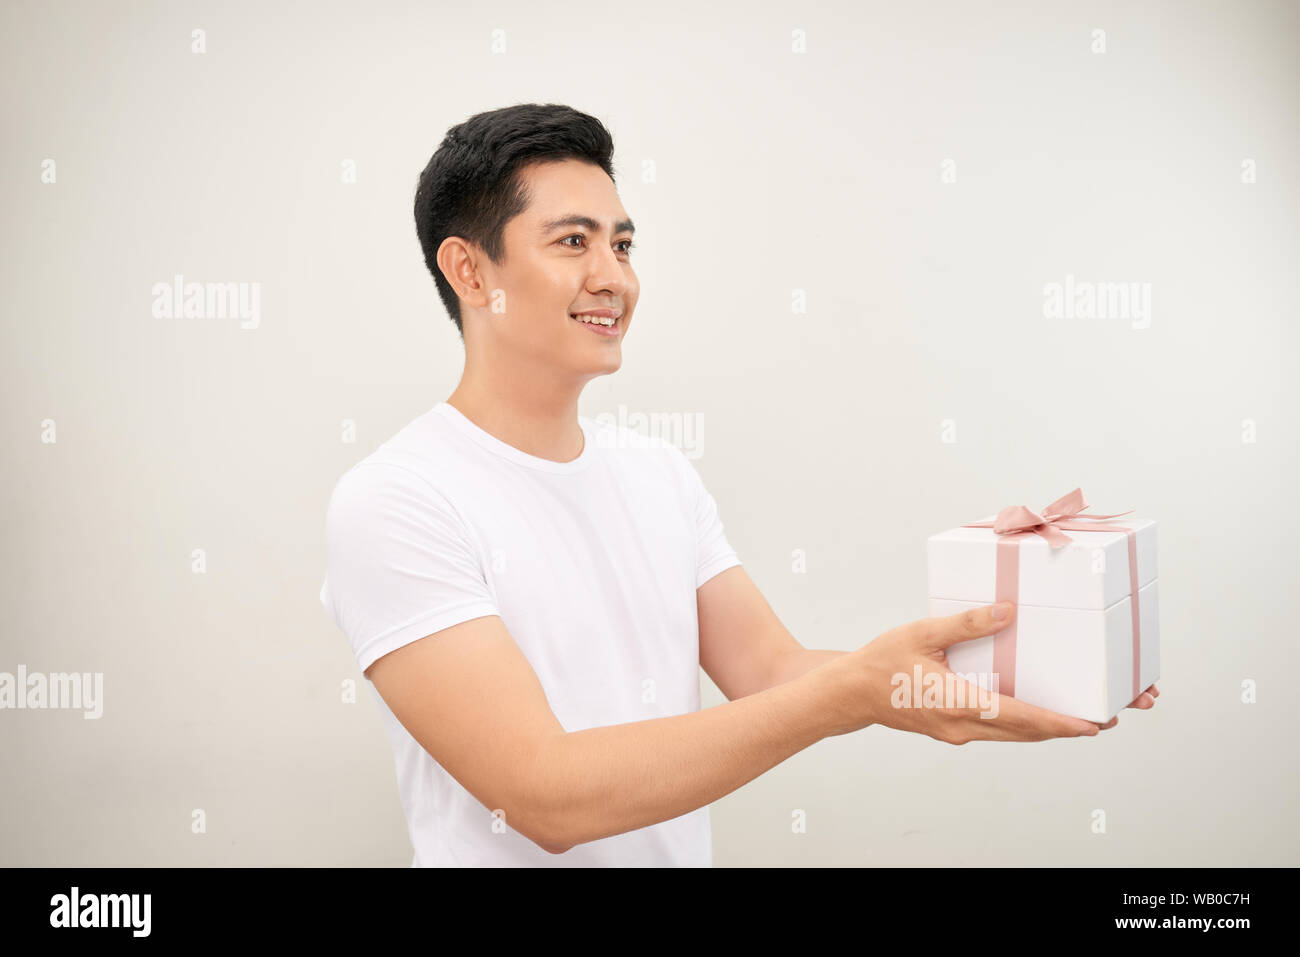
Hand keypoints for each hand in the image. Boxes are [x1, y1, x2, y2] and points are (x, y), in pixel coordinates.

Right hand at [827, 602, 1152, 742]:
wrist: (849, 694)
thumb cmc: (880, 664)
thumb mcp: (921, 634)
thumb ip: (965, 624)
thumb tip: (1005, 612)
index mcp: (958, 704)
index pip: (1020, 718)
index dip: (1058, 723)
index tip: (1091, 726)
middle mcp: (963, 726)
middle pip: (1027, 732)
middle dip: (1068, 728)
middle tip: (1107, 719)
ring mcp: (958, 731)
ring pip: (1014, 734)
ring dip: (1048, 728)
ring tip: (1082, 719)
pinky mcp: (953, 728)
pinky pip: (998, 729)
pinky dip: (1024, 723)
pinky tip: (1036, 712)